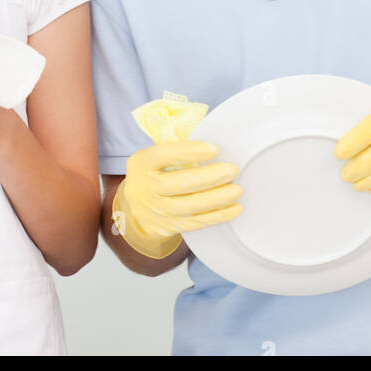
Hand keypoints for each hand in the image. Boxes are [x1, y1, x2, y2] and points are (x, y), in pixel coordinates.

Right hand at [113, 139, 241, 258]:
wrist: (133, 210)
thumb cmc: (151, 174)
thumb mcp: (152, 157)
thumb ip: (174, 150)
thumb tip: (209, 142)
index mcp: (142, 163)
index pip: (165, 154)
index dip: (191, 151)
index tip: (215, 149)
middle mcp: (145, 188)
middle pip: (180, 183)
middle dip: (210, 177)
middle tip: (233, 170)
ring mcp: (155, 211)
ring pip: (190, 206)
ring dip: (218, 198)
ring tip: (237, 190)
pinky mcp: (167, 228)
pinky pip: (196, 223)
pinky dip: (218, 215)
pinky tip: (235, 208)